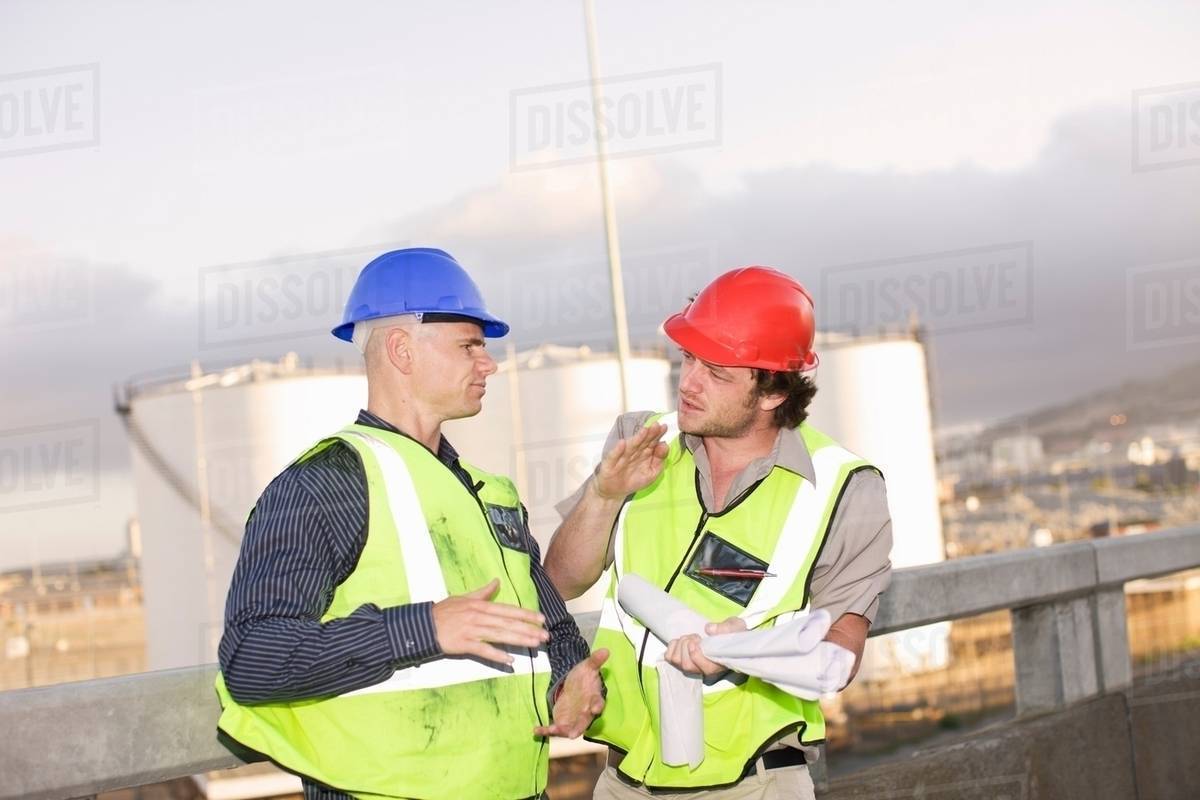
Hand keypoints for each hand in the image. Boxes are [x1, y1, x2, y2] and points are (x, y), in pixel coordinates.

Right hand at [431, 579, 547, 665]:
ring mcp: (472, 630)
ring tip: (534, 644)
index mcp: (480, 605)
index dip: (525, 614)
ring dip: (519, 640)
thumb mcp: (463, 598)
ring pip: (500, 635)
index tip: (541, 619)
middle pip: (508, 623)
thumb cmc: (444, 611)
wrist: (423, 625)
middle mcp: (479, 616)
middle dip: (528, 629)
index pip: (508, 609)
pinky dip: (497, 655)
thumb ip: (482, 592)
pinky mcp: (464, 644)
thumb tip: (497, 581)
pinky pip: (484, 650)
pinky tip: (510, 660)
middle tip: (545, 636)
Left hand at [535, 649, 608, 737]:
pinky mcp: (563, 721)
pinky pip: (555, 728)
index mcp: (594, 698)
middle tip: (573, 735)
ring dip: (561, 731)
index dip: (597, 706)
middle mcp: (586, 712)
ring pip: (570, 728)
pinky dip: (546, 730)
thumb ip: (595, 660)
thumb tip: (605, 650)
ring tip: (552, 730)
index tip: (596, 709)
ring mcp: (574, 719)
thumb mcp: (588, 666)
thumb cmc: (584, 677)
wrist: (574, 684)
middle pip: (584, 722)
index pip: (598, 703)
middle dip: (579, 728)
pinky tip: (536, 730)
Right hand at [592, 423, 668, 500]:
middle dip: (649, 434)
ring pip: (631, 446)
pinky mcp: (610, 463)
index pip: (652, 442)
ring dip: (637, 438)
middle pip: (643, 441)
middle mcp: (634, 452)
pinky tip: (622, 443)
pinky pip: (614, 456)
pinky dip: (618, 450)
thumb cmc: (634, 480)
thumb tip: (665, 445)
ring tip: (644, 431)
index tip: (664, 427)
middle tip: (656, 425)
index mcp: (645, 453)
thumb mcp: (652, 473)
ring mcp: (622, 456)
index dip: (658, 434)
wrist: (615, 492)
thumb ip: (659, 460)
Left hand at [664, 617, 745, 677]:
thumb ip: (725, 628)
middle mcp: (704, 669)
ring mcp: (692, 665)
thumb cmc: (732, 633)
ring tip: (690, 638)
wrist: (728, 634)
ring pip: (677, 661)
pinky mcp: (682, 660)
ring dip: (680, 645)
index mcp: (719, 664)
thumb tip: (709, 629)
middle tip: (696, 637)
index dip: (696, 655)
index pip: (705, 669)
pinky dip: (672, 646)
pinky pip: (669, 657)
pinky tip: (682, 641)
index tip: (698, 640)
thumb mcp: (735, 627)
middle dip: (687, 646)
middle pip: (687, 666)